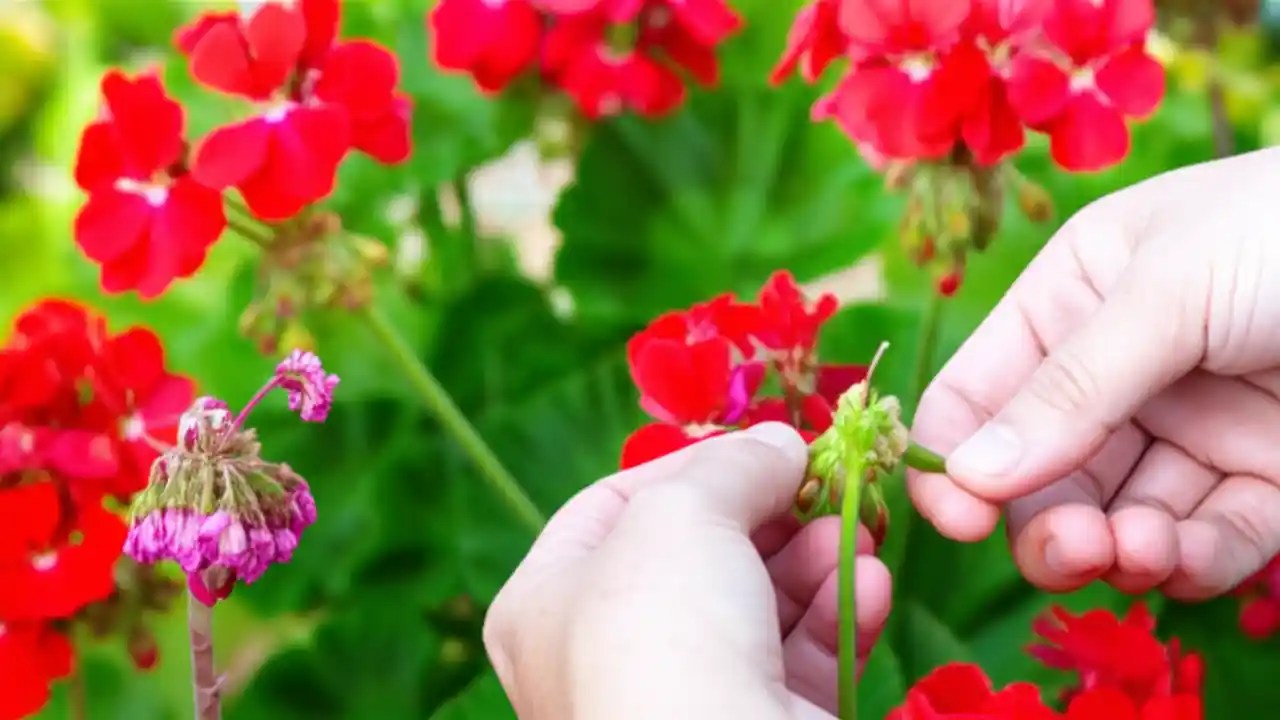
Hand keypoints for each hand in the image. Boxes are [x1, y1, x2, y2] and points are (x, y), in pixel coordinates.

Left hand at [483, 423, 891, 719]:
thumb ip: (731, 466)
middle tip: (826, 481)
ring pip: (758, 605)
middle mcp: (606, 656)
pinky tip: (870, 584)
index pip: (614, 506)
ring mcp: (682, 701)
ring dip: (815, 557)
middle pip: (698, 554)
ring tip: (857, 531)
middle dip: (770, 511)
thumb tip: (779, 444)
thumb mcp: (683, 515)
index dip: (688, 466)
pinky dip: (837, 615)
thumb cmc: (665, 639)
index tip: (758, 445)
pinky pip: (798, 659)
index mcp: (549, 603)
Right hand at [910, 147, 1279, 599]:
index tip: (954, 516)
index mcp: (1073, 298)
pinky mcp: (1263, 481)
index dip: (951, 456)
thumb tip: (964, 474)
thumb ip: (1069, 387)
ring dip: (1110, 549)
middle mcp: (1118, 370)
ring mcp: (1190, 428)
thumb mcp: (1168, 288)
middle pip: (1040, 472)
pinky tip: (1178, 559)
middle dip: (1043, 518)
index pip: (978, 393)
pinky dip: (1183, 563)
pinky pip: (1200, 540)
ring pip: (1114, 517)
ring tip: (1131, 555)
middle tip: (1067, 550)